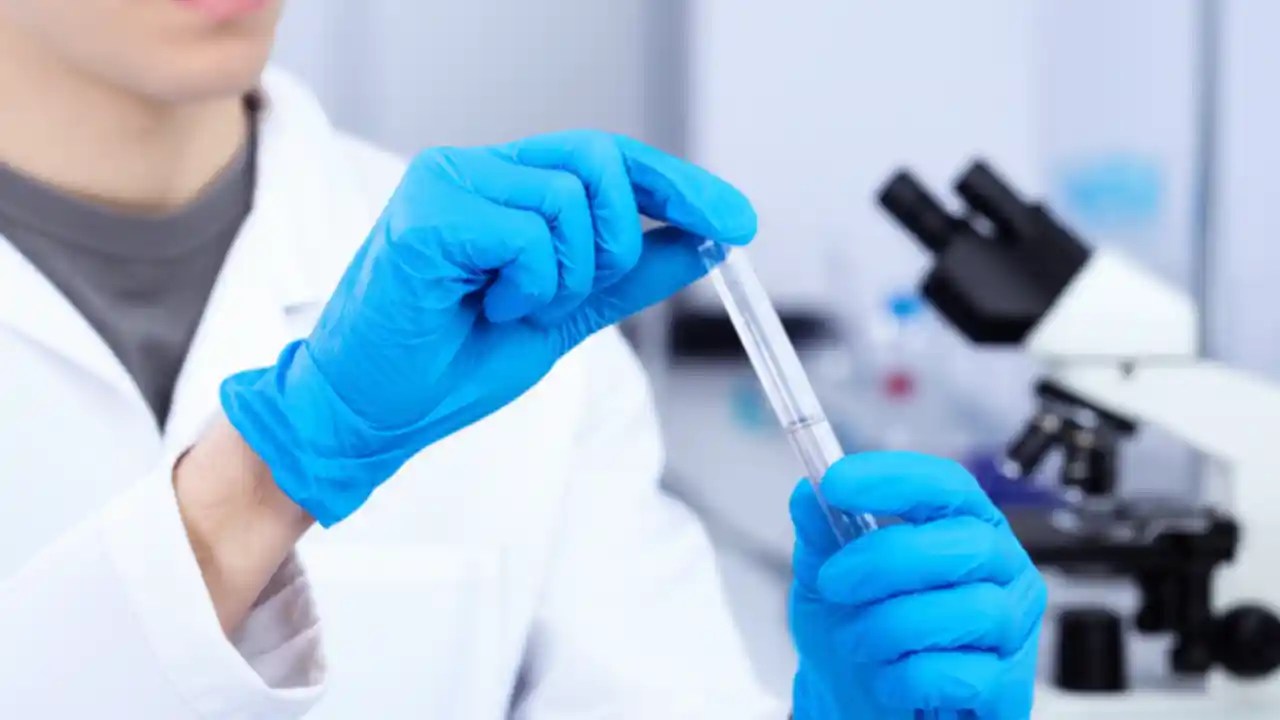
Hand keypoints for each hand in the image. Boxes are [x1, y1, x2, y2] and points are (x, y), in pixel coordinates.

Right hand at [220, 131, 754, 525]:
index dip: (679, 186)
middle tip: (557, 296)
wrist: (375, 412)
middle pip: (601, 163)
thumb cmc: (449, 362)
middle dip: (612, 243)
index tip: (738, 222)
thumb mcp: (561, 316)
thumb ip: (625, 277)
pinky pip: (529, 236)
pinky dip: (527, 287)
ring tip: (505, 307)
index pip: (612, 160)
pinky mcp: (428, 214)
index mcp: (506, 184)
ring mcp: (448, 182)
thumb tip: (699, 244)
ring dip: (559, 278)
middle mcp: (476, 168)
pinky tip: (483, 306)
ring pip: (569, 203)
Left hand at [789, 452, 1046, 718]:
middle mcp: (998, 567)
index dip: (894, 478)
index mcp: (960, 524)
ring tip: (858, 642)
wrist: (857, 704)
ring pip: (967, 610)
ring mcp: (1010, 626)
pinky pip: (963, 674)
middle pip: (965, 543)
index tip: (836, 482)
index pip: (944, 485)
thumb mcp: (823, 579)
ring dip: (891, 627)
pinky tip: (890, 678)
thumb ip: (819, 534)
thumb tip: (807, 492)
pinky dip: (909, 677)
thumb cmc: (855, 633)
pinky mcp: (1009, 685)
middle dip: (885, 561)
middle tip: (834, 582)